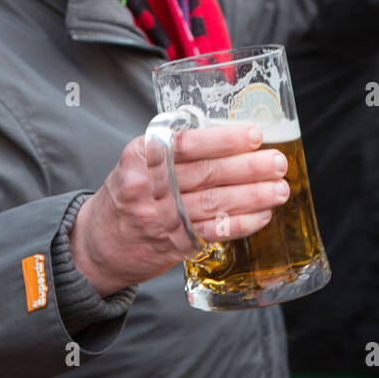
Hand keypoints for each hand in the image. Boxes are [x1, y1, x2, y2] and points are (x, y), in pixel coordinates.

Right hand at [69, 123, 290, 296]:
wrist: (99, 241)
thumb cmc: (129, 190)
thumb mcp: (139, 158)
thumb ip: (176, 145)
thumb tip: (230, 133)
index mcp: (142, 156)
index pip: (188, 144)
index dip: (224, 140)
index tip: (254, 135)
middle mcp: (149, 187)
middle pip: (207, 175)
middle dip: (249, 168)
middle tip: (277, 163)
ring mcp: (161, 218)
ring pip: (214, 204)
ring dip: (253, 196)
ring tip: (279, 189)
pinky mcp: (173, 244)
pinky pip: (213, 233)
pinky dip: (240, 223)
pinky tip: (262, 215)